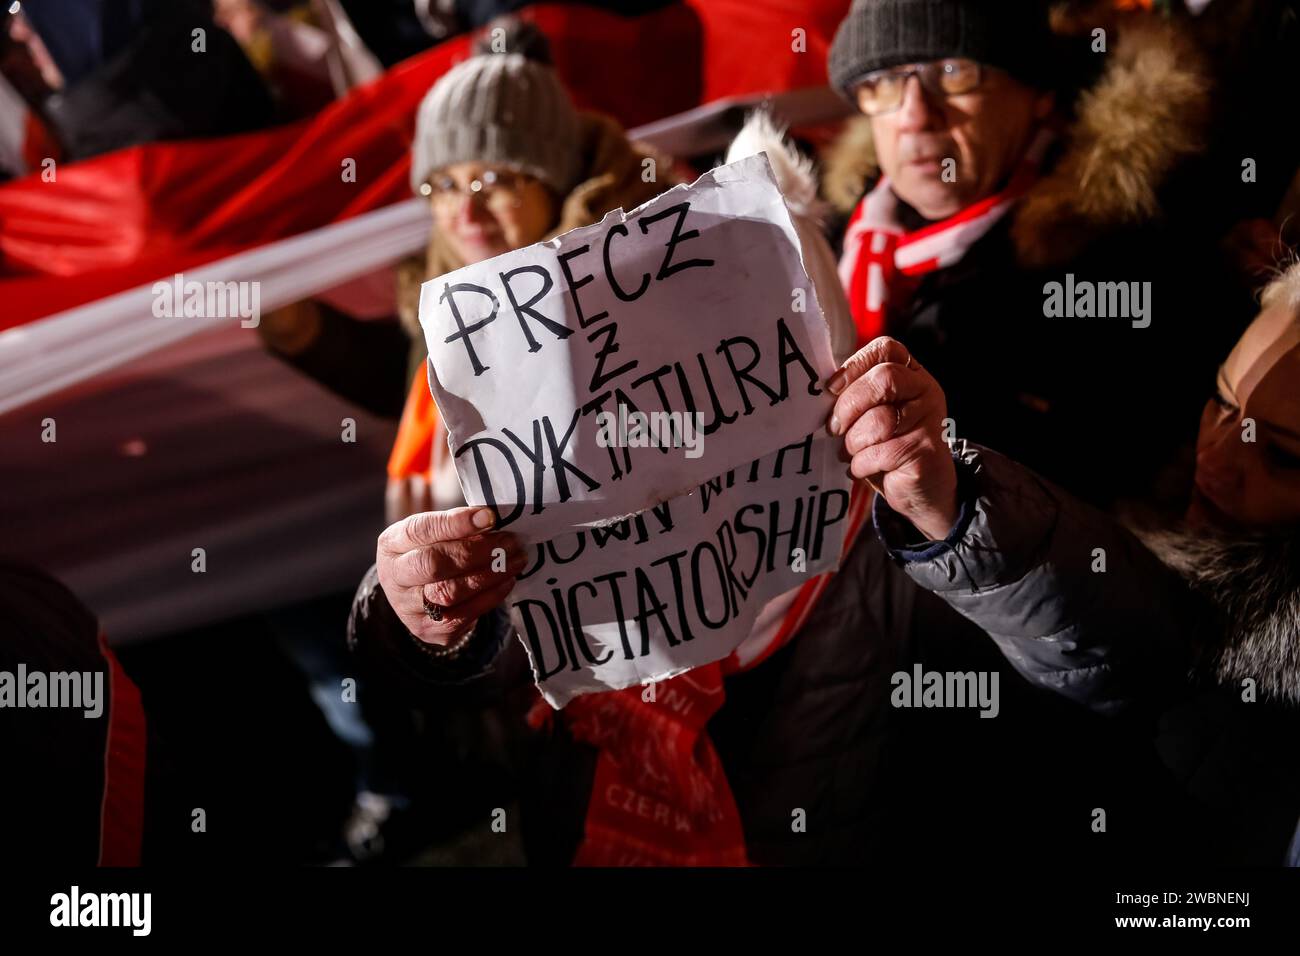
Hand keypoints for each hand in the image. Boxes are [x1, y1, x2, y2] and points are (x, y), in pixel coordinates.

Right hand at [376, 506, 527, 645]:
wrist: (417, 595)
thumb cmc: (429, 552)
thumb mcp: (432, 533)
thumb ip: (455, 524)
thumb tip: (491, 518)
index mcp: (391, 545)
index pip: (421, 530)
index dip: (456, 524)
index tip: (490, 517)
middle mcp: (394, 578)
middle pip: (434, 564)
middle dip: (477, 551)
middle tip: (510, 541)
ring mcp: (411, 608)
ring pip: (451, 592)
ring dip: (490, 574)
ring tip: (516, 559)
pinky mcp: (431, 630)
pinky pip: (465, 614)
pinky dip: (492, 595)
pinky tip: (508, 579)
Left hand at [825, 337, 958, 540]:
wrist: (923, 489)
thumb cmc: (888, 447)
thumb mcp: (873, 415)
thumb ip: (857, 397)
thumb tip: (819, 395)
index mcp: (911, 374)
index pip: (887, 349)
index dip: (855, 365)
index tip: (831, 388)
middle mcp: (926, 391)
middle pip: (884, 379)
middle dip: (849, 405)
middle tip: (834, 428)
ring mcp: (930, 420)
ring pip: (880, 420)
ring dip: (854, 442)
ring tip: (851, 453)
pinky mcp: (926, 450)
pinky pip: (881, 452)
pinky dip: (861, 465)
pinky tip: (862, 468)